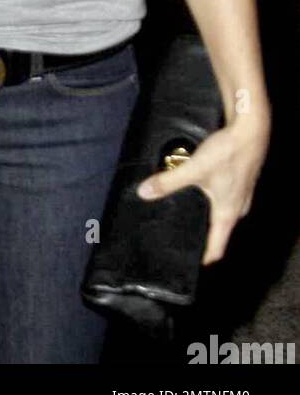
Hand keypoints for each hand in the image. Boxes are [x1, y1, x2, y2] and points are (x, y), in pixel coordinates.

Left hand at [136, 114, 270, 263]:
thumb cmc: (226, 153)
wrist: (251, 129)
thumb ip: (169, 181)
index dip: (202, 260)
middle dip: (199, 238)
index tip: (185, 265)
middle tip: (175, 239)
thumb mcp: (194, 168)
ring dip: (204, 218)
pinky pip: (223, 200)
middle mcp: (238, 209)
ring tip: (181, 217)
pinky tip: (195, 193)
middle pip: (218, 232)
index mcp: (228, 214)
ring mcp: (241, 196)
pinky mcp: (239, 181)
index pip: (216, 248)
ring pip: (220, 215)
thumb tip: (143, 193)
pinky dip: (209, 202)